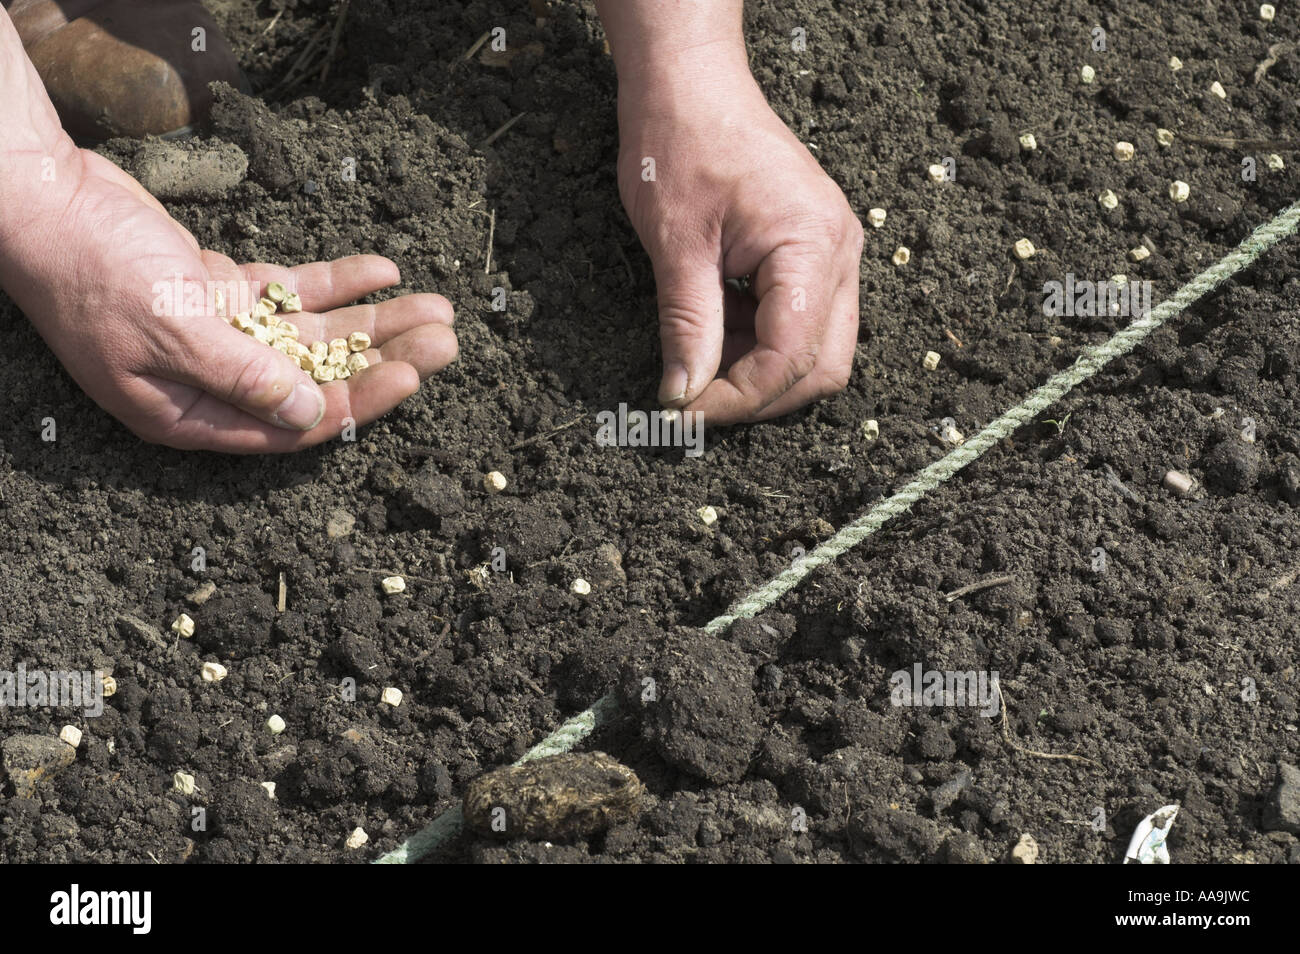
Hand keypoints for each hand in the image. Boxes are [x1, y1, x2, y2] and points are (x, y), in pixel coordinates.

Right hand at [0, 137, 455, 451]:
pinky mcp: (224, 291)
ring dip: (375, 322)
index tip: (412, 374)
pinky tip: (386, 271)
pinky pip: (294, 293)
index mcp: (193, 414)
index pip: (294, 423)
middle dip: (384, 358)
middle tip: (446, 340)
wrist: (45, 202)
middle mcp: (215, 382)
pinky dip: (338, 282)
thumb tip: (310, 411)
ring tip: (437, 308)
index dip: (357, 400)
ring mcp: (222, 334)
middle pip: (319, 378)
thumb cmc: (91, 273)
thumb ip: (242, 375)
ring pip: (316, 334)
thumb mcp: (170, 330)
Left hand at [615, 67, 862, 424]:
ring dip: (759, 371)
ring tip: (698, 360)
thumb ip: (688, 326)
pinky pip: (801, 321)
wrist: (690, 85)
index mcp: (812, 244)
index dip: (739, 397)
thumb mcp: (675, 244)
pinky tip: (714, 330)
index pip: (791, 356)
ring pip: (817, 349)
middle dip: (761, 396)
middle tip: (696, 403)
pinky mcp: (814, 254)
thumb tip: (684, 395)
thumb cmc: (680, 143)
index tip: (685, 413)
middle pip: (823, 365)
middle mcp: (839, 253)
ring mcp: (833, 253)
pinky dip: (758, 342)